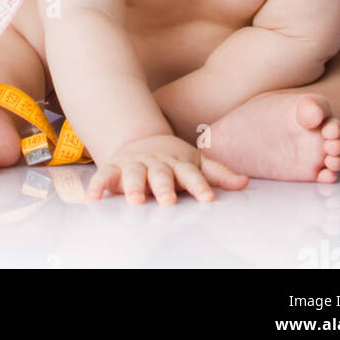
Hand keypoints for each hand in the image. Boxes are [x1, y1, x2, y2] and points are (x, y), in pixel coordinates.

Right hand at [87, 133, 248, 204]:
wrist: (139, 139)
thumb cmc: (172, 159)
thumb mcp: (196, 162)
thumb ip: (218, 173)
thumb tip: (245, 182)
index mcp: (177, 162)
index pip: (191, 174)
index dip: (200, 185)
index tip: (208, 198)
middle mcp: (156, 162)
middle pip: (161, 174)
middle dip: (163, 187)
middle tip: (168, 200)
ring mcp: (134, 164)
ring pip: (134, 174)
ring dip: (133, 186)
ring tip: (135, 200)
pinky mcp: (115, 167)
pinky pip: (105, 174)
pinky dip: (98, 184)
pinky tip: (95, 196)